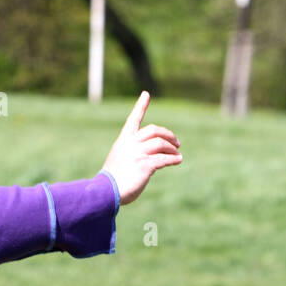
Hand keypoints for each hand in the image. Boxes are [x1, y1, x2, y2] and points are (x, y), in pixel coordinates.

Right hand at [100, 91, 181, 205]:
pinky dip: (173, 159)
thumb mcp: (121, 161)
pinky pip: (164, 159)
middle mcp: (131, 143)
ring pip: (161, 143)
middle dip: (168, 134)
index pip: (133, 119)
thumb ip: (134, 155)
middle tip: (176, 142)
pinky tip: (178, 160)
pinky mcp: (145, 165)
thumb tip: (154, 159)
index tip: (146, 94)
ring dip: (172, 148)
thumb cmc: (113, 181)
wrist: (107, 191)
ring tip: (178, 154)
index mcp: (124, 140)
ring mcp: (138, 153)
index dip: (141, 106)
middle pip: (154, 130)